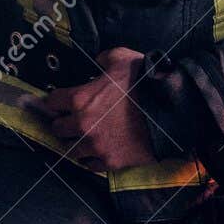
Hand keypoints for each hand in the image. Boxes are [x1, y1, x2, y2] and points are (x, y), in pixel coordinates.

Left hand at [42, 47, 156, 174]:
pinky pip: (90, 165)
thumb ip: (104, 58)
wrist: (171, 113)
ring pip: (71, 150)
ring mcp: (96, 146)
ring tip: (83, 138)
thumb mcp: (122, 58)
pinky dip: (91, 159)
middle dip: (63, 123)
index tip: (60, 102)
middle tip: (71, 120)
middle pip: (57, 129)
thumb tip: (98, 62)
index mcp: (80, 99)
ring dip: (75, 143)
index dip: (56, 101)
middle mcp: (82, 125)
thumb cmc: (145, 84)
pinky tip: (97, 151)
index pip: (52, 102)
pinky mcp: (110, 162)